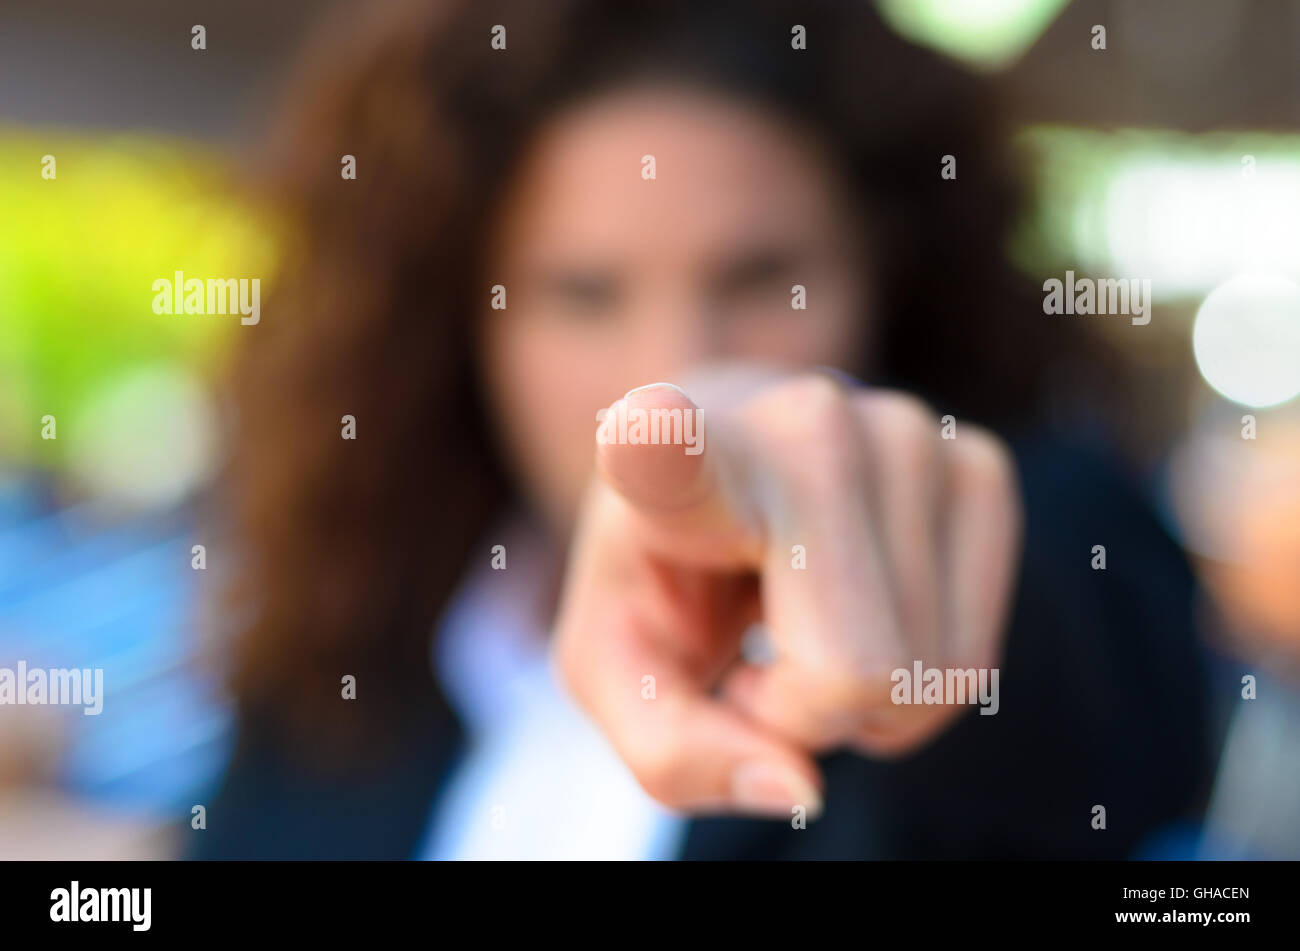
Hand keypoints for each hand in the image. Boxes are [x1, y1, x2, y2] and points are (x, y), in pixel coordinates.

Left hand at [552, 370, 1021, 818]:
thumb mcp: (620, 673)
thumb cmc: (667, 575)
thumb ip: (675, 751)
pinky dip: (917, 681)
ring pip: (927, 677)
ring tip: (804, 618)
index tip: (645, 426)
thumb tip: (800, 787)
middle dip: (805, 715)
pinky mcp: (978, 465)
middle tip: (757, 652)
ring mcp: (908, 433)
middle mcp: (803, 423)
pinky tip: (863, 610)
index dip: (659, 446)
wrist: (736, 471)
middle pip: (854, 673)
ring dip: (861, 699)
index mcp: (679, 460)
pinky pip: (971, 664)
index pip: (670, 448)